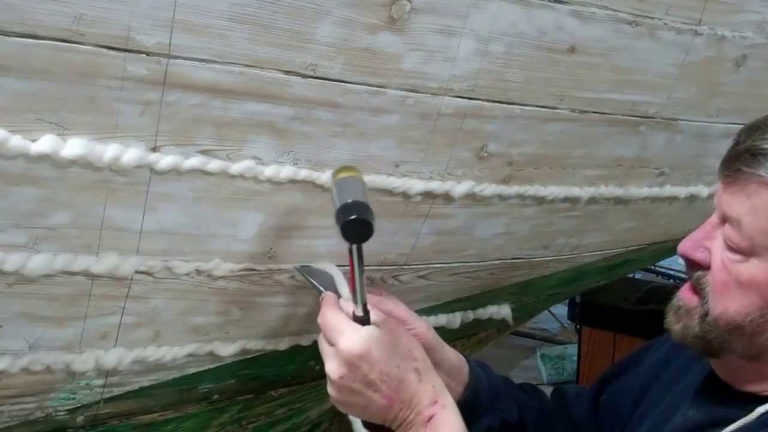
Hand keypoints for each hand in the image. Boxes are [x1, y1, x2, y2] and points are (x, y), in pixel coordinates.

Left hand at [317, 293, 465, 431]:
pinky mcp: (336, 398)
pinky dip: (342, 369)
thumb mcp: (392, 326)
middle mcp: (335, 364)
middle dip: (336, 328)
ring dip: (339, 350)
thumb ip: (364, 310)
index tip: (332, 298)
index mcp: (350, 342)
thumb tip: (344, 304)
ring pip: (328, 356)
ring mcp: (334, 383)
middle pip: (324, 336)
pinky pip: (333, 375)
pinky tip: (362, 372)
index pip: (326, 315)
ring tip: (362, 354)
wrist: (416, 404)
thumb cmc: (410, 361)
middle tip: (356, 330)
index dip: (329, 303)